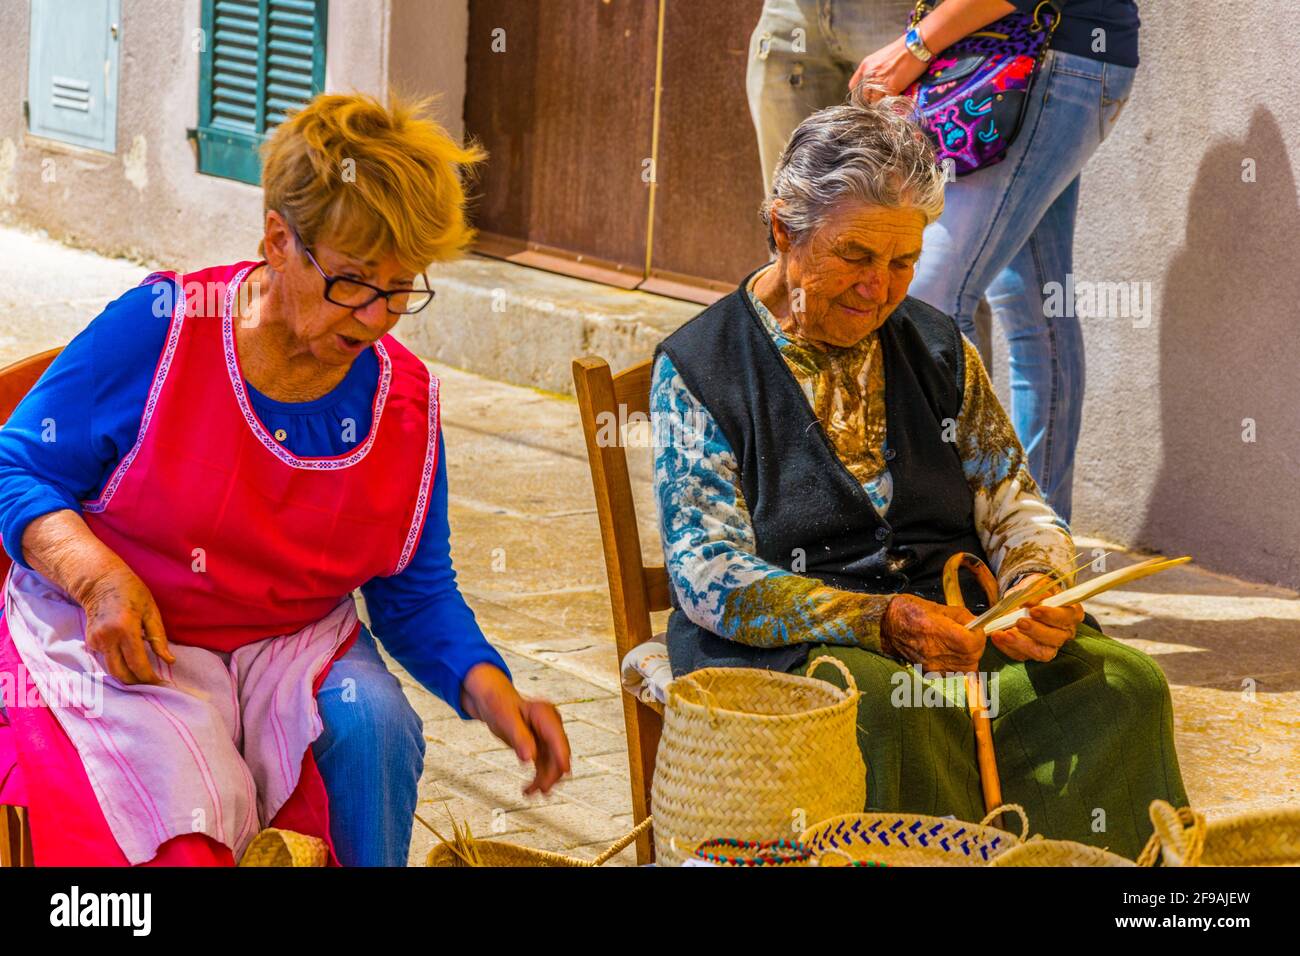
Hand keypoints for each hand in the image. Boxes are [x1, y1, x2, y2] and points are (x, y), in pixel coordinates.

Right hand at [76, 561, 174, 685]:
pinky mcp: (90, 642)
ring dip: (128, 677)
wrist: (100, 582)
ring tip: (144, 677)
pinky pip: (107, 659)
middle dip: (137, 683)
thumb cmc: (132, 592)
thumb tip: (169, 661)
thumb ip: (159, 638)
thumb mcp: (151, 611)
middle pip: (121, 673)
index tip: (161, 684)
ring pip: (112, 670)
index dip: (149, 677)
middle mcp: (107, 638)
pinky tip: (129, 659)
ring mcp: (95, 641)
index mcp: (125, 629)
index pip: (137, 663)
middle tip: (153, 684)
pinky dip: (119, 663)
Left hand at [461, 663, 571, 794]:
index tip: (564, 772)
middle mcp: (550, 725)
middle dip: (551, 773)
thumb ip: (519, 738)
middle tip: (540, 790)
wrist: (494, 701)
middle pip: (557, 753)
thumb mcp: (506, 720)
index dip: (562, 755)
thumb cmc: (499, 705)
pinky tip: (528, 789)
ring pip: (552, 763)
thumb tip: (530, 760)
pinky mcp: (540, 745)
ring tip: (530, 793)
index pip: (557, 737)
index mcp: (545, 714)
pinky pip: (543, 764)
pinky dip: (537, 777)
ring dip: (544, 779)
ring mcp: (547, 736)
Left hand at [849, 36, 928, 98]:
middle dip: (870, 100)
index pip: (853, 86)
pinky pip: (886, 103)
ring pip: (874, 102)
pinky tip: (895, 100)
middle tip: (879, 101)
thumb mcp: (881, 58)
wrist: (916, 46)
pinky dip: (890, 104)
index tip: (866, 97)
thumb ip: (874, 70)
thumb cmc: (903, 49)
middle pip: (863, 97)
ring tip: (888, 102)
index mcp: (865, 66)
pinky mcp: (892, 88)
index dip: (859, 94)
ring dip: (880, 104)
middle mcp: (869, 75)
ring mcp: (879, 82)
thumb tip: (874, 83)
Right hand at [881, 593, 984, 672]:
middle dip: (976, 646)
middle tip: (970, 636)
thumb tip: (976, 623)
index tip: (975, 628)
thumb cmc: (909, 611)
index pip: (972, 643)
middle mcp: (935, 652)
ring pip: (967, 669)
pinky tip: (950, 653)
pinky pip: (953, 673)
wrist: (884, 626)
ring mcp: (932, 665)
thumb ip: (960, 617)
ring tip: (961, 646)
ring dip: (969, 657)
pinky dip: (958, 664)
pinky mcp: (928, 672)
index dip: (979, 635)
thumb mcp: (937, 607)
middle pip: (973, 658)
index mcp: (938, 631)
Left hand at [988, 573, 1084, 662]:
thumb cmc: (1036, 593)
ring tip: (1006, 633)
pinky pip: (1021, 656)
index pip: (1066, 617)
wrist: (1024, 601)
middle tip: (1020, 622)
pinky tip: (997, 637)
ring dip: (1022, 643)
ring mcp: (1050, 646)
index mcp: (1070, 613)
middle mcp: (1064, 633)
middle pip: (1056, 638)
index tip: (1034, 610)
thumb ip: (1033, 593)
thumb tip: (1027, 602)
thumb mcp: (1036, 586)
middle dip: (1036, 631)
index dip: (1051, 615)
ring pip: (1041, 652)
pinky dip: (1007, 647)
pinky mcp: (1032, 653)